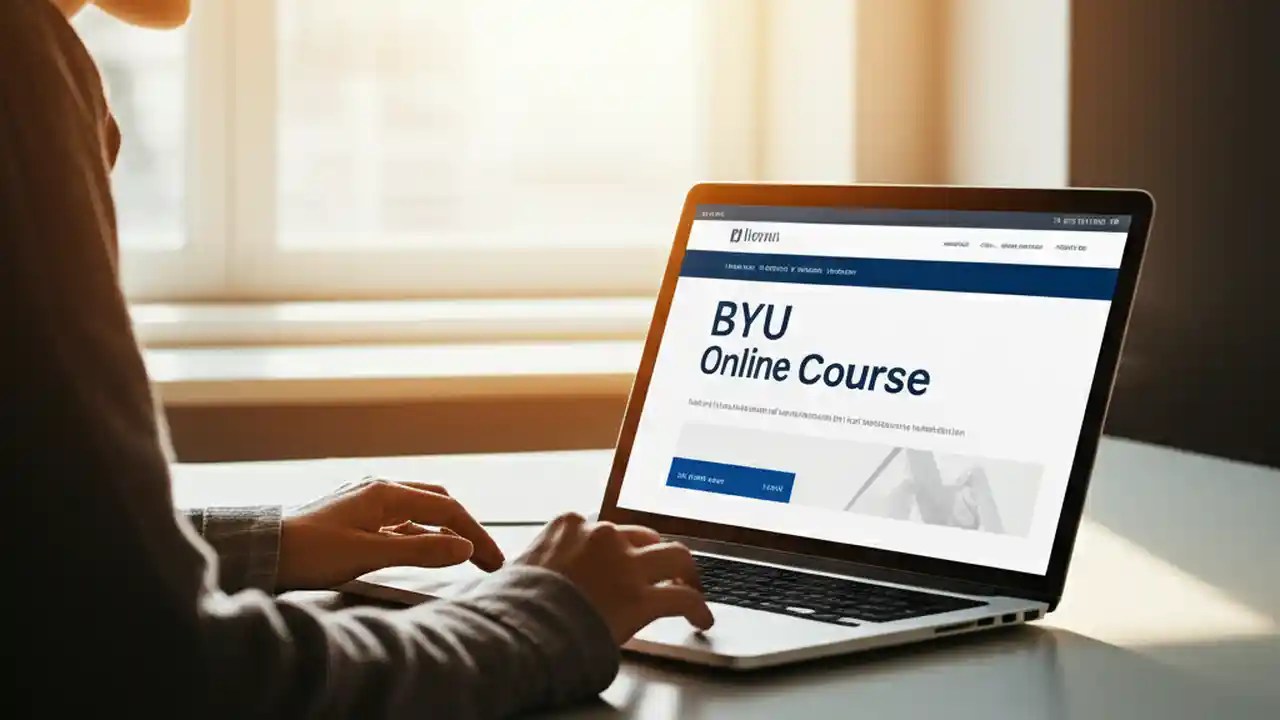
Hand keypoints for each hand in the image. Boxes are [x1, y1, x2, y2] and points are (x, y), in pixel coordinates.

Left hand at [277, 476, 504, 590]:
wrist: (261, 551)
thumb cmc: (310, 552)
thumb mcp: (369, 554)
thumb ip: (419, 552)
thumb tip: (464, 550)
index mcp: (386, 492)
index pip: (447, 510)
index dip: (475, 535)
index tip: (494, 562)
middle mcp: (379, 490)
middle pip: (437, 504)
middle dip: (465, 529)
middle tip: (486, 559)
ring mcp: (366, 502)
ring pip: (419, 513)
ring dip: (444, 534)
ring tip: (463, 558)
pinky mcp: (355, 517)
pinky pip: (400, 523)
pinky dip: (421, 537)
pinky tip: (425, 553)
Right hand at [513, 513, 713, 641]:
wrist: (518, 626)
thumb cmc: (509, 604)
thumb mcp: (516, 569)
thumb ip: (537, 563)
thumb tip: (526, 576)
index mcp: (571, 525)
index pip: (607, 531)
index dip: (620, 548)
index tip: (623, 559)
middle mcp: (604, 536)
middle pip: (644, 537)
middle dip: (654, 555)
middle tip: (662, 572)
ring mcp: (626, 564)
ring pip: (675, 556)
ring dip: (686, 572)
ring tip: (691, 587)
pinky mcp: (642, 597)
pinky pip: (683, 599)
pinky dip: (697, 608)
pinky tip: (701, 619)